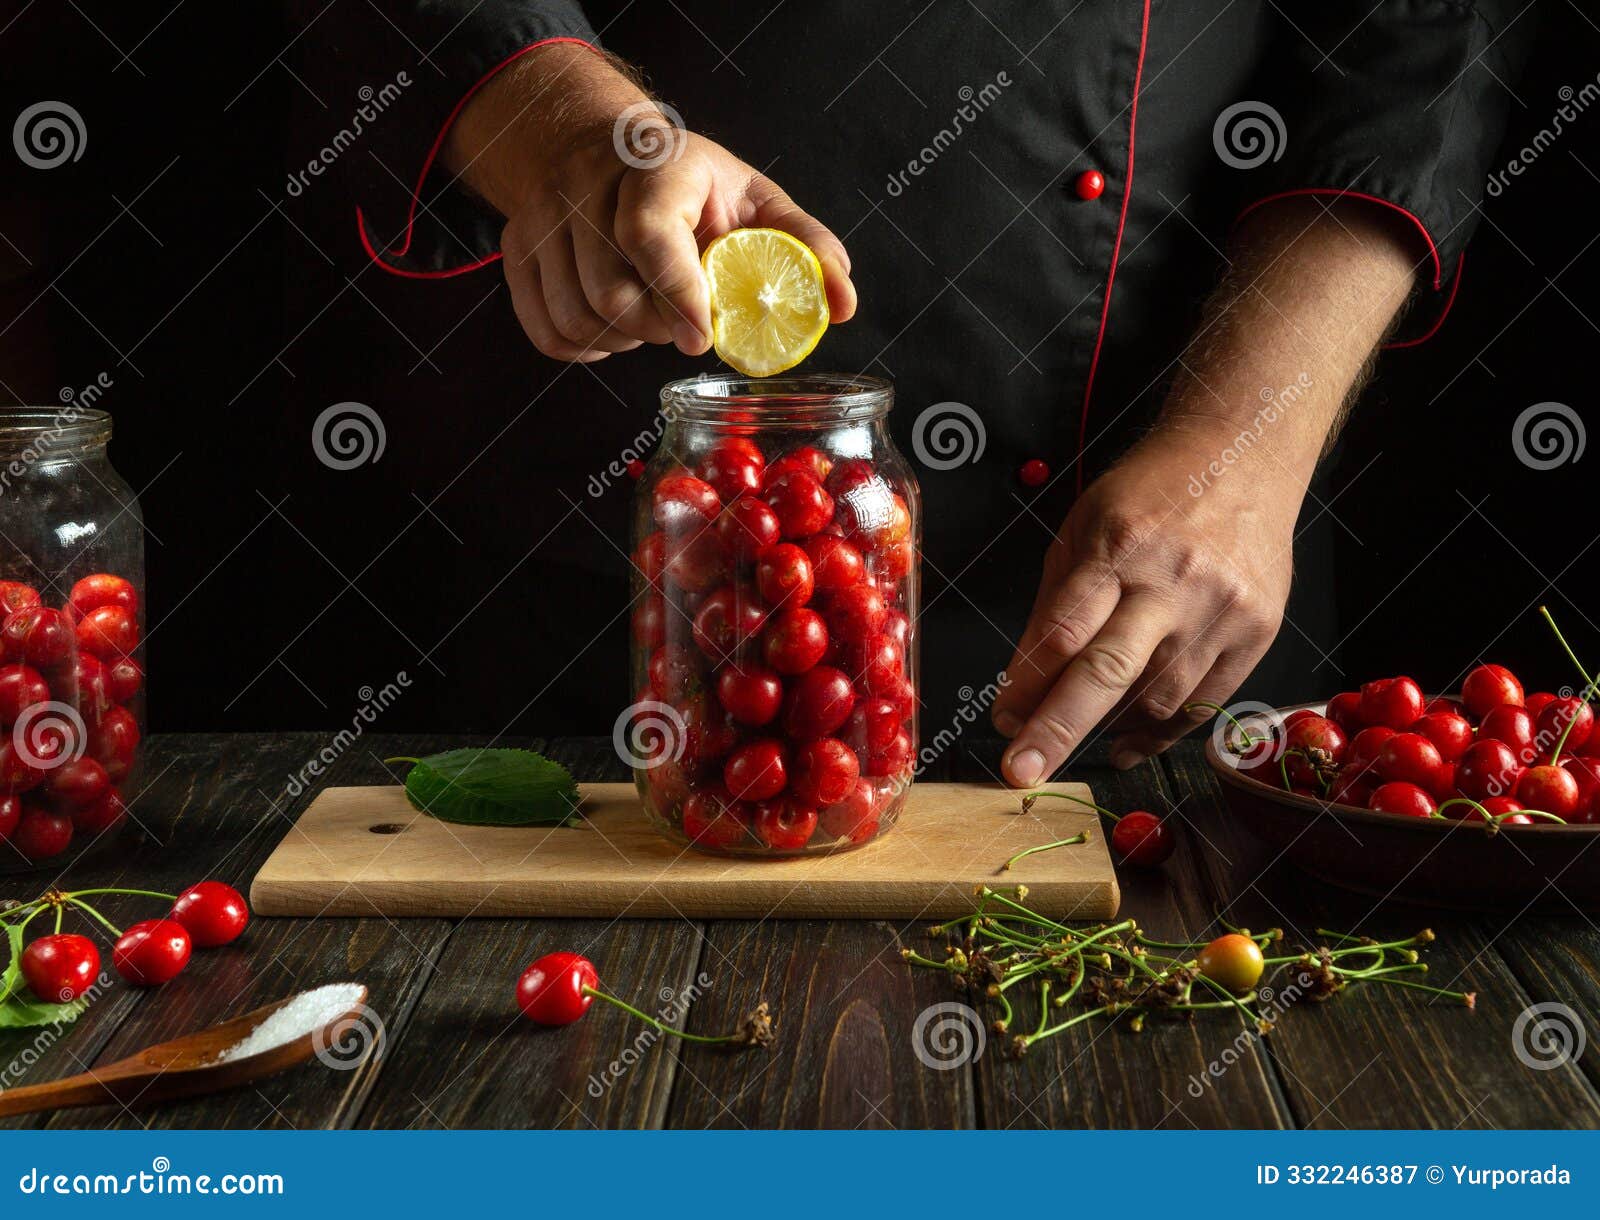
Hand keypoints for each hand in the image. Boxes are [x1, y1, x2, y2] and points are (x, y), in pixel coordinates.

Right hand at [445, 44, 854, 361]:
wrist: (606, 148)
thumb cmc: (692, 185)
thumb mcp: (757, 199)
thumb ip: (805, 247)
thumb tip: (842, 303)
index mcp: (652, 167)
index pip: (649, 233)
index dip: (676, 293)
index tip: (701, 338)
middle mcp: (585, 187)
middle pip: (611, 291)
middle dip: (658, 327)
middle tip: (686, 323)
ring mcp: (544, 218)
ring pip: (578, 317)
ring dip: (623, 341)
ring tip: (652, 320)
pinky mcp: (519, 251)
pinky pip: (548, 331)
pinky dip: (586, 348)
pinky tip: (616, 330)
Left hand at [989, 430, 1298, 785]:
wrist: (1243, 455)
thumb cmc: (1149, 494)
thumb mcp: (1083, 527)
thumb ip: (1053, 604)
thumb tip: (1020, 688)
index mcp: (1118, 546)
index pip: (1064, 630)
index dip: (1027, 683)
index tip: (1001, 722)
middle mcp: (1172, 581)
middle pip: (1108, 671)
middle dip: (1057, 729)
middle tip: (1019, 771)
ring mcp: (1220, 610)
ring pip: (1157, 698)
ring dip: (1108, 729)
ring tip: (1077, 734)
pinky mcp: (1257, 632)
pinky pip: (1202, 704)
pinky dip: (1158, 731)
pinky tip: (1124, 741)